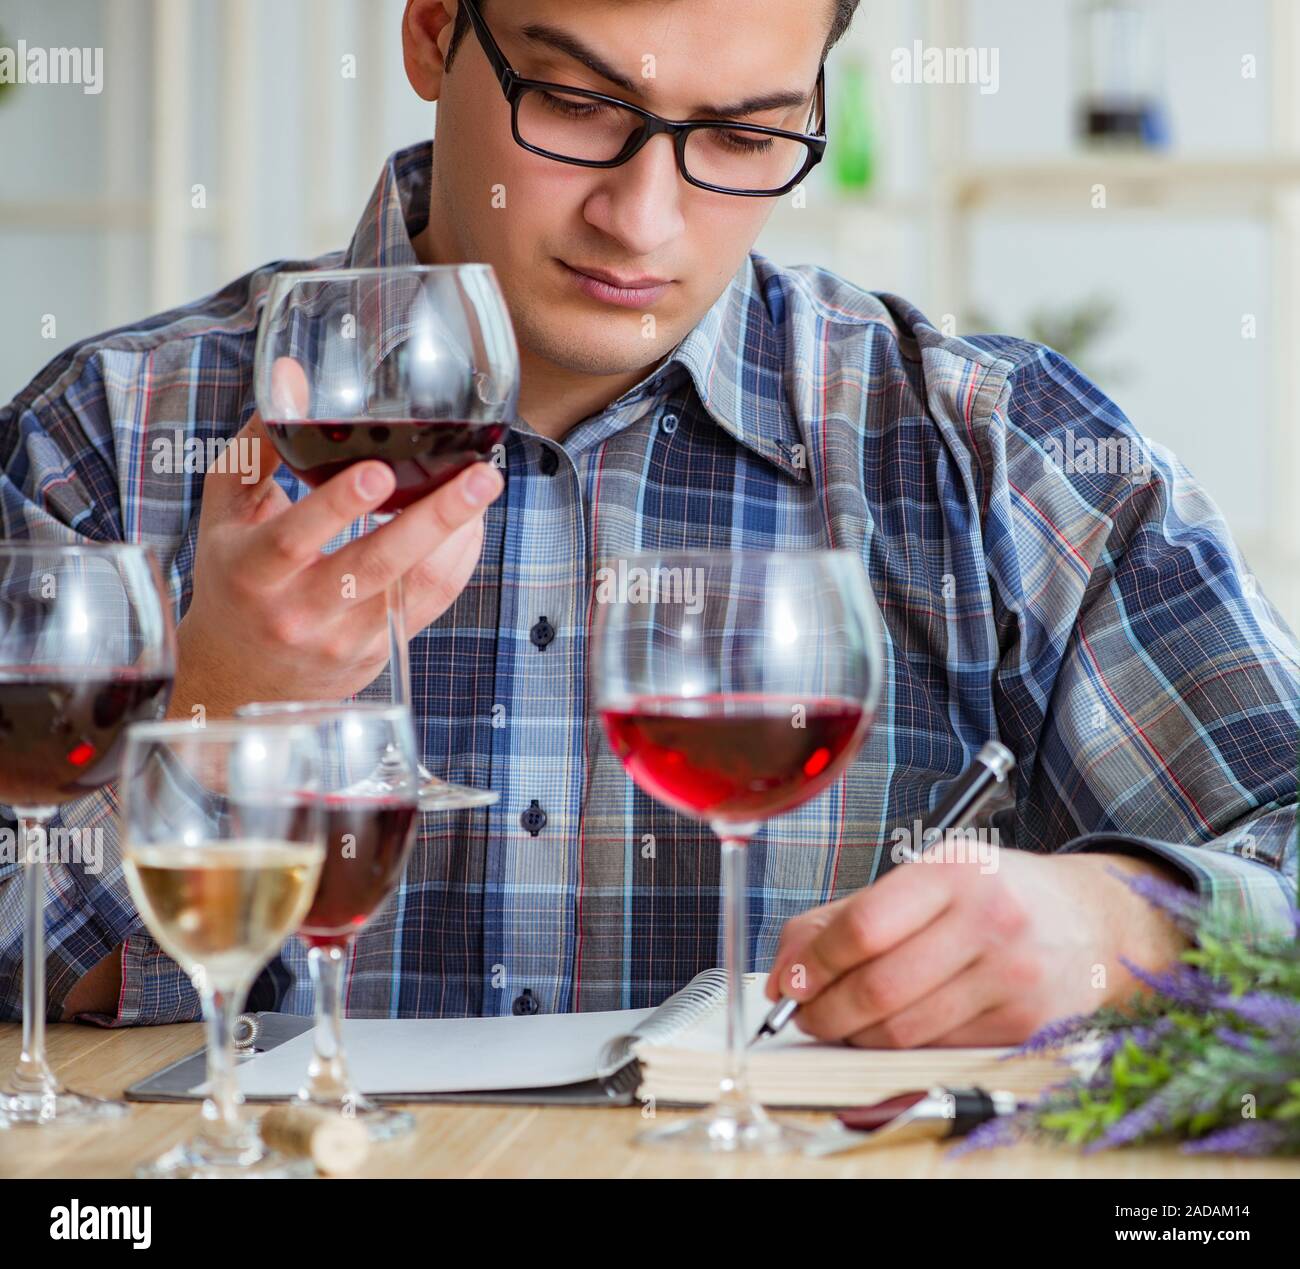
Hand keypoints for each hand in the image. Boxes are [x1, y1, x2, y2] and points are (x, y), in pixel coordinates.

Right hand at [167, 410, 502, 720]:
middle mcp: (299, 611)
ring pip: (415, 587)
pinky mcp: (381, 650)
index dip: (338, 505)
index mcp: (252, 571)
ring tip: (481, 487)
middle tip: (477, 477)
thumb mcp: (226, 510)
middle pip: (375, 565)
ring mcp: (345, 637)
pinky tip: (470, 523)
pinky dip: (457, 560)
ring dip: (456, 536)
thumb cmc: (235, 577)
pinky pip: (431, 603)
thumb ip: (260, 444)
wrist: (240, 675)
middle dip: (433, 518)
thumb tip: (292, 377)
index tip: (378, 471)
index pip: (295, 538)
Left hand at [764, 849, 1191, 1046]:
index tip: (788, 981)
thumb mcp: (925, 878)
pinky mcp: (1026, 1025)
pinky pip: (936, 1048)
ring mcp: (1012, 976)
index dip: (813, 963)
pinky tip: (887, 1030)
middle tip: (804, 1015)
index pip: (864, 926)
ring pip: (903, 1029)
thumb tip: (787, 969)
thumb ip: (847, 915)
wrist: (1090, 922)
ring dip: (854, 1036)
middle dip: (824, 1011)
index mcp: (953, 870)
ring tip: (839, 1023)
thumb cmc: (992, 896)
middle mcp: (988, 920)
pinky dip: (897, 1046)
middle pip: (879, 987)